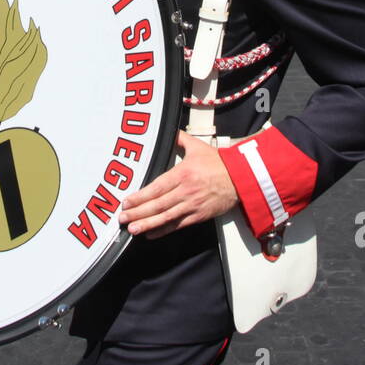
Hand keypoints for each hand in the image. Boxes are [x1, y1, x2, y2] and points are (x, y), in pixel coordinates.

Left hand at [119, 131, 238, 238]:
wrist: (242, 178)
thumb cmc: (220, 163)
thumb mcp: (197, 146)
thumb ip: (179, 139)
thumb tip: (167, 130)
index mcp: (183, 173)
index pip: (156, 187)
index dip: (140, 197)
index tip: (126, 202)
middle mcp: (186, 191)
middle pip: (157, 205)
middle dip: (138, 212)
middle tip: (122, 218)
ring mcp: (192, 205)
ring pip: (166, 217)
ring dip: (147, 224)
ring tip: (132, 229)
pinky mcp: (199, 216)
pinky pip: (178, 225)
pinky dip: (163, 230)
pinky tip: (150, 234)